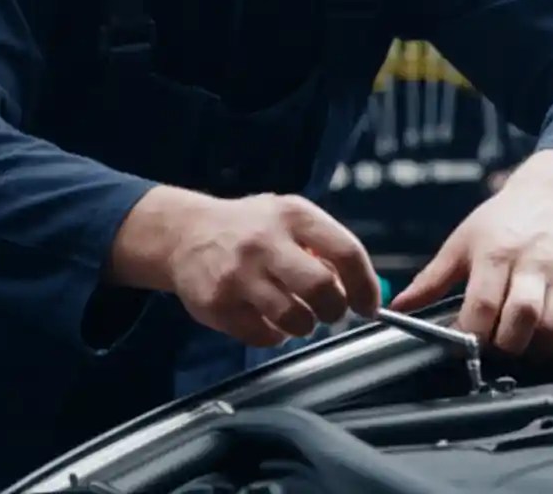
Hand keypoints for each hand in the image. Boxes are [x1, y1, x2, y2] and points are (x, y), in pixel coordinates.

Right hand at [119, 190, 380, 347]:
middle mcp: (264, 242)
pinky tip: (265, 316)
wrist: (184, 234)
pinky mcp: (218, 305)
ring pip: (295, 319)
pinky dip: (274, 334)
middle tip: (331, 312)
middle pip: (322, 289)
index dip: (365, 285)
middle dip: (335, 310)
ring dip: (305, 325)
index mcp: (292, 215)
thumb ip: (323, 245)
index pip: (346, 252)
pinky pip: (264, 336)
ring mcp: (238, 275)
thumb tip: (357, 288)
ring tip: (295, 313)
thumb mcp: (288, 217)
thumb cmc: (249, 228)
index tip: (368, 304)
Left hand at [390, 151, 552, 362]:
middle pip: (522, 319)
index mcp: (496, 252)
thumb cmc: (503, 221)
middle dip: (503, 346)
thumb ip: (432, 279)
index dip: (470, 333)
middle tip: (491, 348)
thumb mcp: (462, 241)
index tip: (461, 344)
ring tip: (516, 347)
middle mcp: (534, 263)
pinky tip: (541, 346)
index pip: (483, 304)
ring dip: (531, 352)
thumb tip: (398, 307)